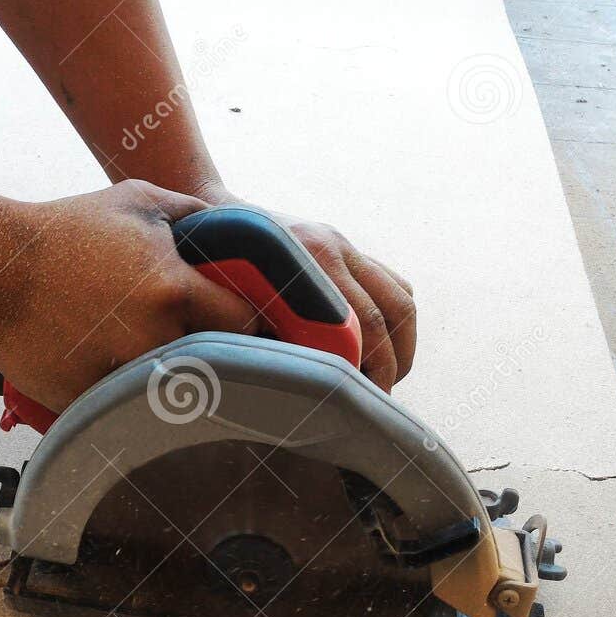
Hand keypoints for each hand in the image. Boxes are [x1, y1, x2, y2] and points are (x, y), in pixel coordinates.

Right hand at [0, 180, 257, 412]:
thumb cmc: (65, 228)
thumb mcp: (135, 200)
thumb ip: (191, 213)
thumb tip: (230, 228)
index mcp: (172, 290)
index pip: (244, 321)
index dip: (244, 319)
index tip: (233, 319)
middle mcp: (152, 338)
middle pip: (211, 362)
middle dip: (205, 349)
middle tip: (186, 336)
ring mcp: (117, 375)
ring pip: (166, 389)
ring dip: (163, 374)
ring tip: (141, 352)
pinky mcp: (86, 399)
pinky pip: (121, 404)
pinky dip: (120, 391)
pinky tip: (102, 365)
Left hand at [194, 183, 415, 391]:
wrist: (215, 216)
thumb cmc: (214, 269)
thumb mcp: (232, 303)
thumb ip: (264, 335)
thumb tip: (297, 380)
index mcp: (303, 262)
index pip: (356, 327)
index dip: (364, 369)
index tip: (355, 400)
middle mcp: (331, 248)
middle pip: (388, 314)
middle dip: (390, 364)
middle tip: (375, 398)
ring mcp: (344, 245)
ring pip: (400, 300)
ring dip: (401, 345)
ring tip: (385, 377)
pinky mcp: (349, 247)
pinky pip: (393, 285)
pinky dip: (395, 320)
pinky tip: (380, 347)